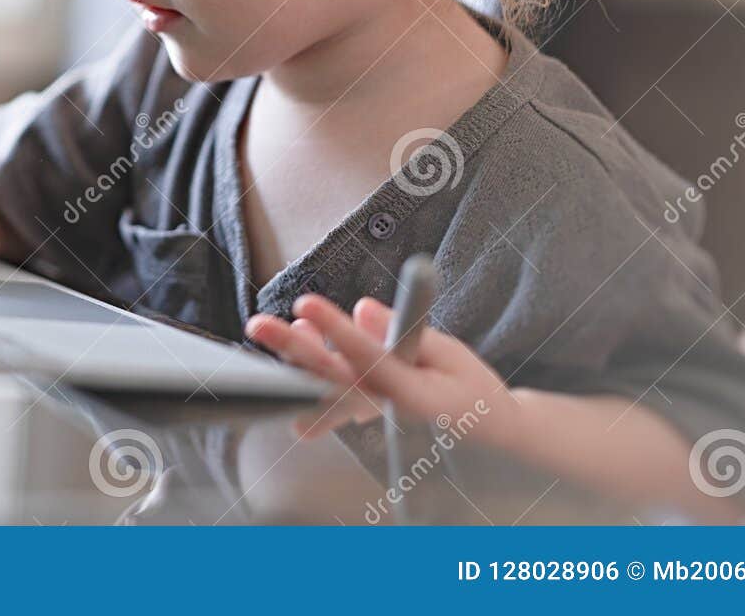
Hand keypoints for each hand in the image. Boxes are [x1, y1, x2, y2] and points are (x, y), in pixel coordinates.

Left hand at [244, 293, 521, 446]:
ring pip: (318, 388)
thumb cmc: (470, 391)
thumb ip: (406, 333)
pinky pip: (322, 394)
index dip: (337, 331)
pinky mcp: (358, 412)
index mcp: (416, 398)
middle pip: (331, 380)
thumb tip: (358, 309)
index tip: (306, 303)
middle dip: (292, 350)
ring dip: (292, 358)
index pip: (370, 361)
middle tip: (258, 324)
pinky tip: (298, 336)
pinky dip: (304, 369)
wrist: (486, 441)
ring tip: (267, 328)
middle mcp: (384, 412)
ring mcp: (367, 416)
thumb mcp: (450, 355)